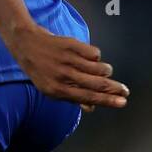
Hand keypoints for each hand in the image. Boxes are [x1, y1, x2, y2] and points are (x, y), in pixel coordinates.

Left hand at [7, 22, 127, 110]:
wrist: (26, 43)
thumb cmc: (39, 69)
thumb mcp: (49, 88)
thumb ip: (71, 98)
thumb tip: (91, 108)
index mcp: (57, 90)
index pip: (88, 98)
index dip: (107, 101)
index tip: (122, 102)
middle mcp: (64, 76)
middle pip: (97, 84)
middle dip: (115, 89)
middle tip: (125, 91)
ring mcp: (69, 60)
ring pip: (99, 68)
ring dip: (105, 71)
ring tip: (104, 72)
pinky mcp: (73, 45)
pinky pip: (95, 53)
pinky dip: (96, 57)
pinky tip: (89, 57)